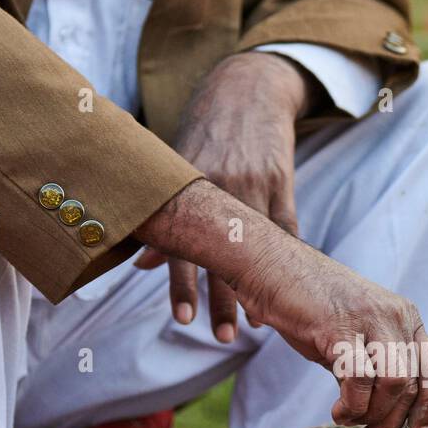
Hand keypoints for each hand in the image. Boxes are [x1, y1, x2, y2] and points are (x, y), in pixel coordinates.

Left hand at [134, 52, 314, 341]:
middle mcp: (222, 188)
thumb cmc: (202, 133)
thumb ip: (162, 214)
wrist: (246, 89)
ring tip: (255, 325)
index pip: (184, 246)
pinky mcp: (282, 185)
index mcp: (189, 187)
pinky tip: (282, 290)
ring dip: (257, 289)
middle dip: (222, 300)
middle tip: (221, 337)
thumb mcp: (175, 164)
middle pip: (223, 256)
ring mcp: (256, 187)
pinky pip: (285, 232)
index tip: (183, 320)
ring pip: (257, 250)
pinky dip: (283, 262)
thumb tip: (142, 264)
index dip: (183, 285)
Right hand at [135, 182, 427, 427]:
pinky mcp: (340, 327)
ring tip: (345, 422)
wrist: (268, 264)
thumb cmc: (306, 303)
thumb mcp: (352, 332)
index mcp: (404, 316)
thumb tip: (385, 411)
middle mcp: (395, 316)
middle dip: (391, 426)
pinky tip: (336, 412)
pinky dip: (350, 406)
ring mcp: (370, 319)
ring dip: (371, 417)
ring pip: (392, 385)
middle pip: (412, 385)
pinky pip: (358, 380)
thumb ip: (373, 363)